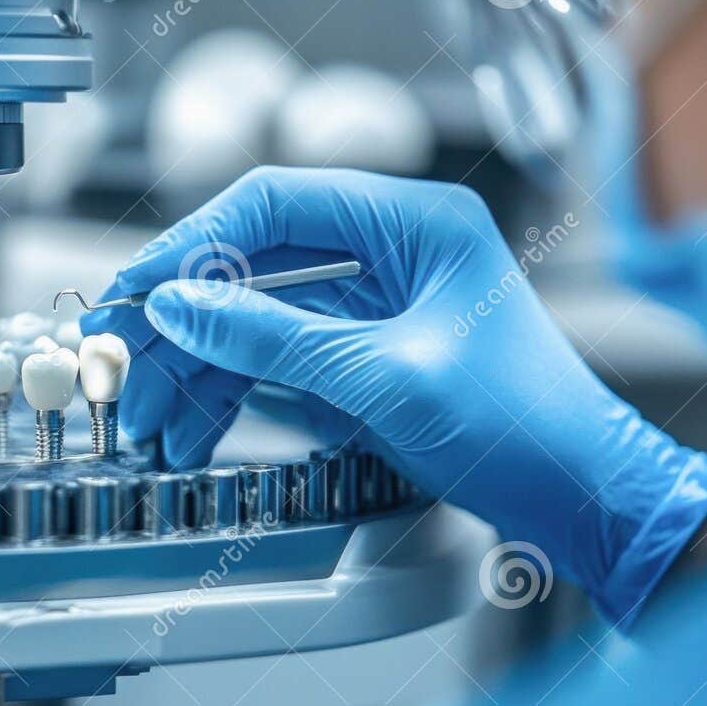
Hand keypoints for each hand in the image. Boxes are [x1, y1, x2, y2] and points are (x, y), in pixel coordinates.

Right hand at [83, 168, 706, 621]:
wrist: (585, 500)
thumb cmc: (523, 429)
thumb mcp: (385, 379)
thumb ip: (273, 338)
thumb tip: (177, 306)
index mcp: (415, 224)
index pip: (273, 205)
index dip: (191, 246)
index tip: (133, 292)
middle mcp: (393, 251)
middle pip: (255, 266)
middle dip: (184, 324)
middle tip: (121, 368)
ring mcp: (378, 306)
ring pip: (258, 320)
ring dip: (198, 371)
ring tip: (149, 424)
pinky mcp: (369, 357)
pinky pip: (281, 362)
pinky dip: (235, 396)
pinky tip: (193, 431)